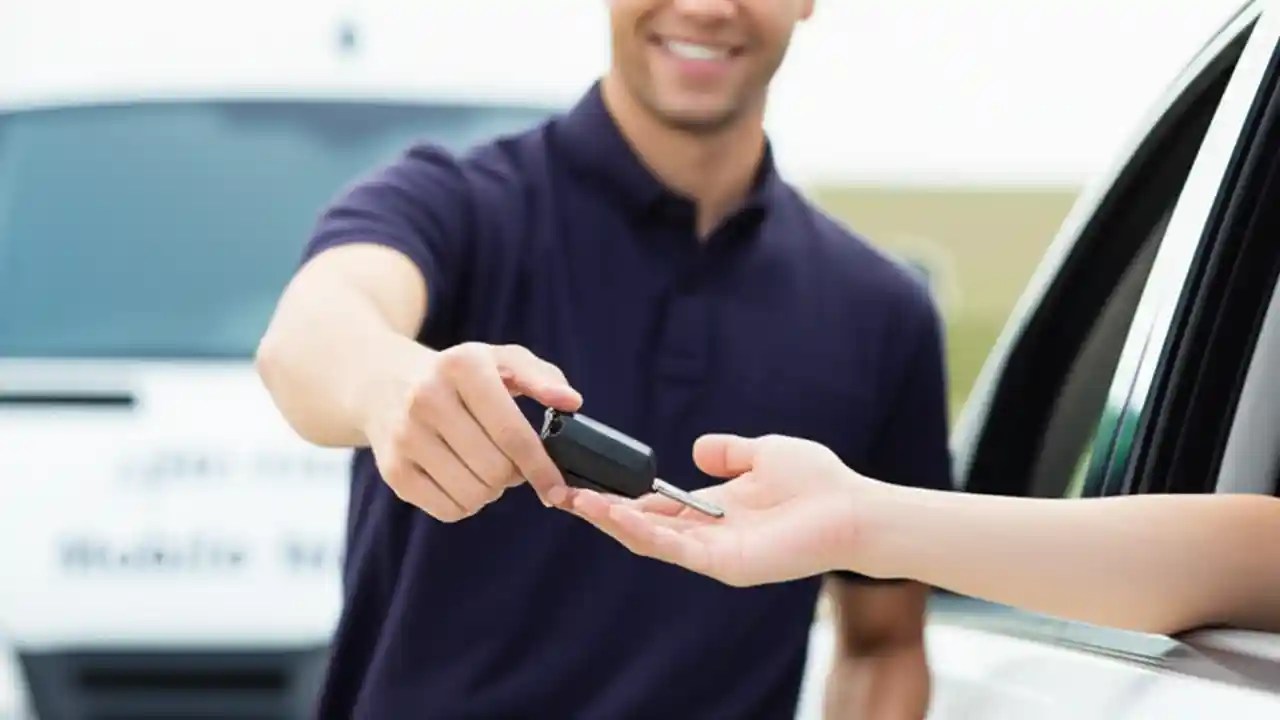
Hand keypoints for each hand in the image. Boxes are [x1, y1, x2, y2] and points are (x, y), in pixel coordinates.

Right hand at [364, 341, 581, 520]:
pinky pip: (448, 511)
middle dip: (513, 475)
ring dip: (490, 491)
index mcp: (463, 366)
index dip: (541, 467)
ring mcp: (404, 435)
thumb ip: (542, 377)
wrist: (384, 382)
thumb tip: (572, 402)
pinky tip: (462, 479)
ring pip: (473, 495)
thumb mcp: (500, 360)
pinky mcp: (391, 470)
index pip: (513, 433)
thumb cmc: (460, 376)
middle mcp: (427, 397)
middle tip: (510, 463)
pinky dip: (465, 504)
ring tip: (485, 468)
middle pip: (495, 470)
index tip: (557, 487)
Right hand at [566, 433, 879, 585]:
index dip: (620, 496)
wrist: (853, 508)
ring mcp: (714, 554)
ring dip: (610, 521)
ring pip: (649, 541)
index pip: (656, 508)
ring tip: (575, 501)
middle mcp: (708, 536)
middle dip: (602, 511)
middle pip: (643, 528)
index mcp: (713, 511)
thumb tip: (696, 449)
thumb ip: (728, 451)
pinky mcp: (724, 564)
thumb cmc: (818, 481)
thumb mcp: (763, 452)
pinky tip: (614, 514)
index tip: (586, 480)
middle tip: (561, 493)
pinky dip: (641, 531)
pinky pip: (673, 549)